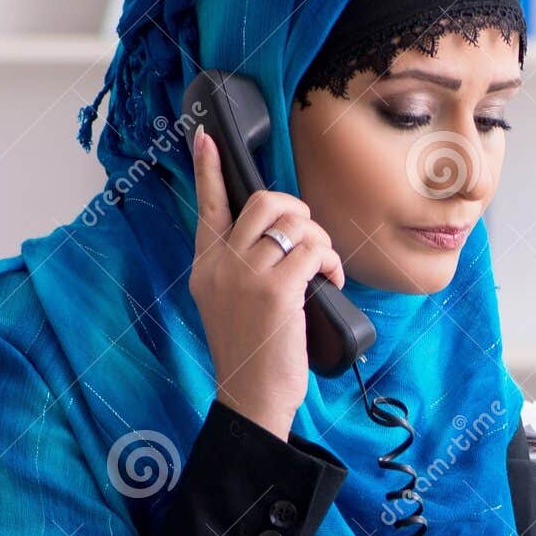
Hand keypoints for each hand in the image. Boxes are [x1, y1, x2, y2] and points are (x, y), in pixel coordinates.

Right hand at [189, 125, 344, 441]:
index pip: (206, 206)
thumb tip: (275, 234)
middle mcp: (221, 265)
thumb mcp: (227, 304)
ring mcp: (246, 276)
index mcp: (205, 266)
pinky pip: (313, 249)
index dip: (207, 169)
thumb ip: (238, 268)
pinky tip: (330, 282)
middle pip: (261, 202)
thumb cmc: (250, 352)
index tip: (205, 139)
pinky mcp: (277, 290)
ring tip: (321, 268)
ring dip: (318, 239)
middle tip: (307, 238)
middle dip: (295, 209)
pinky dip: (330, 261)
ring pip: (293, 223)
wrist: (251, 396)